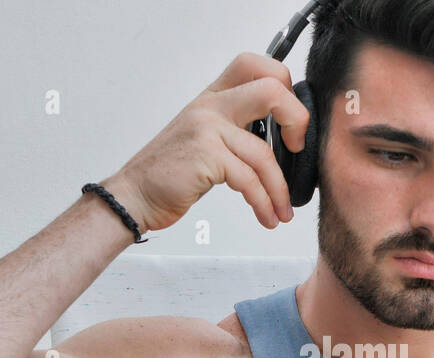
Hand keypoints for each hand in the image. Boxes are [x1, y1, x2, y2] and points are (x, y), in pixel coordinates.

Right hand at [104, 52, 309, 231]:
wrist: (134, 195)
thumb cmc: (171, 173)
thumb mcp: (205, 138)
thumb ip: (236, 129)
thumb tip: (282, 138)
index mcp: (213, 97)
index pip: (256, 65)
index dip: (284, 86)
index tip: (288, 122)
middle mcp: (210, 106)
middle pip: (271, 89)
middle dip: (297, 121)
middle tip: (298, 150)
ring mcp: (207, 128)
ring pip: (264, 153)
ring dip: (279, 189)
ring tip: (282, 211)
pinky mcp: (205, 156)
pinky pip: (249, 180)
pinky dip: (263, 202)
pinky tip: (266, 216)